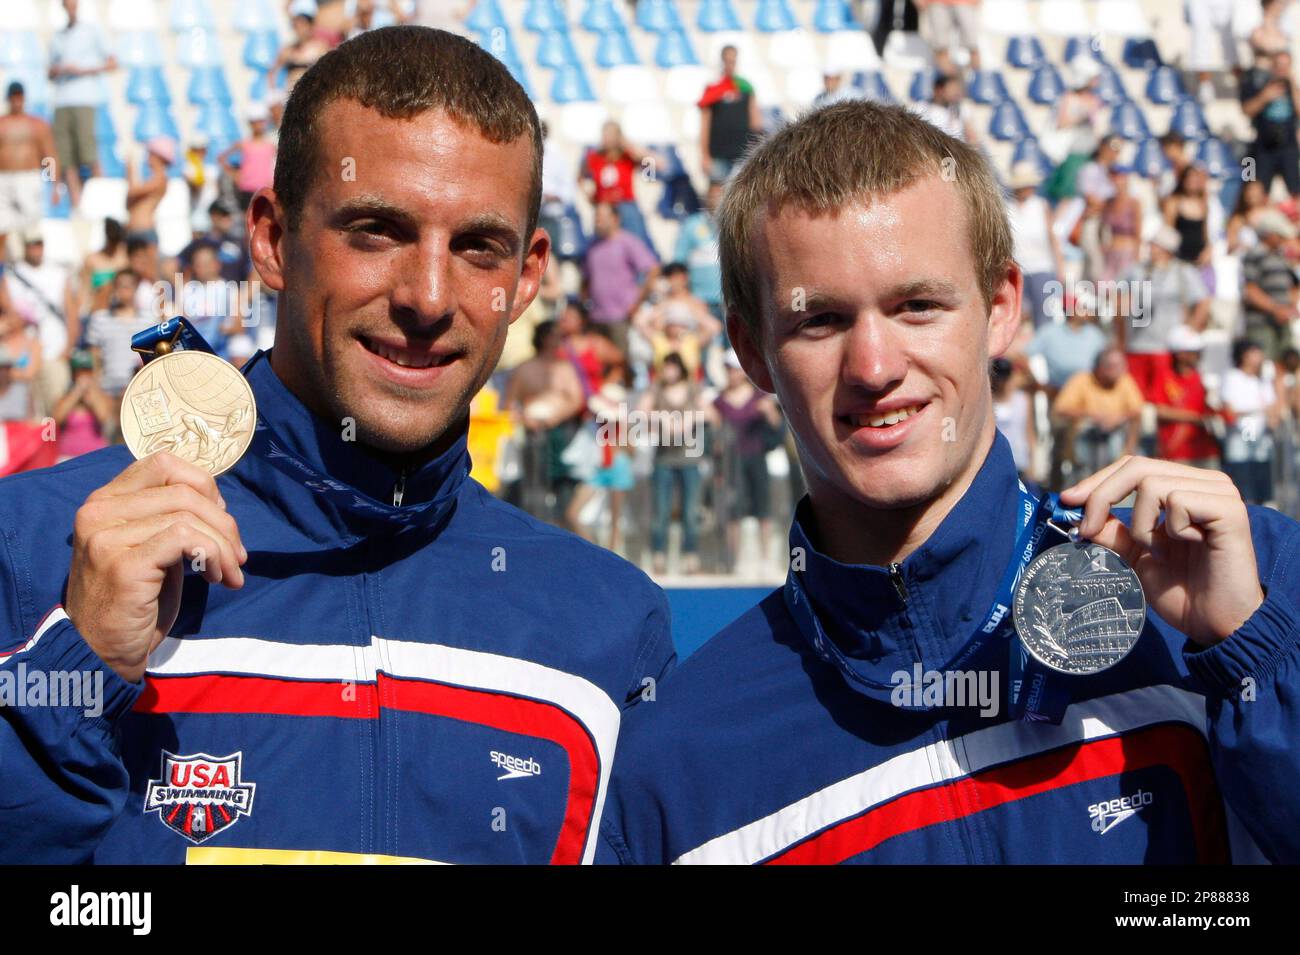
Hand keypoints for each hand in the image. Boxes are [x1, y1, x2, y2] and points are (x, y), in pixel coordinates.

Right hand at [65, 453, 246, 681]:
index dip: (204, 486)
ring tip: (229, 574)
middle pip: (184, 490)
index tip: (220, 520)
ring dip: (223, 546)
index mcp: (106, 500)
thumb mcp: (154, 549)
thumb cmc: (136, 602)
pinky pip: (184, 539)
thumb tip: (219, 502)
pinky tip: (216, 579)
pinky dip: (213, 555)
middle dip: (224, 523)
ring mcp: (105, 537)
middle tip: (237, 556)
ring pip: (187, 515)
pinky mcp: (121, 564)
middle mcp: (98, 511)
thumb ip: (173, 518)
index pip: (164, 463)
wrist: (101, 653)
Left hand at [1060, 456, 1263, 646]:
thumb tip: (1076, 510)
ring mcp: (1220, 492)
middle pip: (1137, 467)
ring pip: (1152, 485)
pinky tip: (1190, 548)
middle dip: (1102, 497)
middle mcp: (1204, 483)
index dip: (1097, 480)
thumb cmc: (1181, 591)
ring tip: (1160, 553)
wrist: (1213, 624)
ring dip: (1142, 526)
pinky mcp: (1230, 509)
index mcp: (1183, 487)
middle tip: (1087, 529)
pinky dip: (1171, 530)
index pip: (1132, 466)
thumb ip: (1110, 531)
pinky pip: (1179, 501)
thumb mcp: (1133, 556)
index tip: (1067, 501)